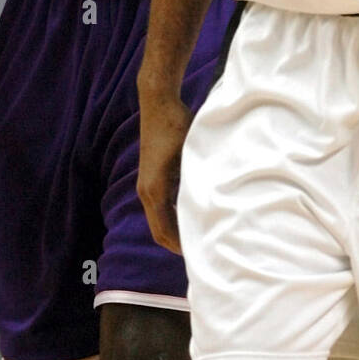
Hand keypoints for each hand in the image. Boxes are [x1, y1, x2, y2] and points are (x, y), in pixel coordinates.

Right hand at [137, 89, 191, 255]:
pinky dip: (174, 216)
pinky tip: (194, 215)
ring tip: (201, 238)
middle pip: (160, 230)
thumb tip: (212, 209)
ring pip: (160, 219)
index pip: (164, 232)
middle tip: (204, 253)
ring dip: (176, 230)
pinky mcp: (152, 177)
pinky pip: (162, 206)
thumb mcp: (191, 156)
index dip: (180, 248)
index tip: (201, 256)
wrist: (159, 103)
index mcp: (154, 191)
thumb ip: (196, 183)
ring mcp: (147, 184)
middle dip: (178, 244)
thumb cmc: (176, 125)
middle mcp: (146, 191)